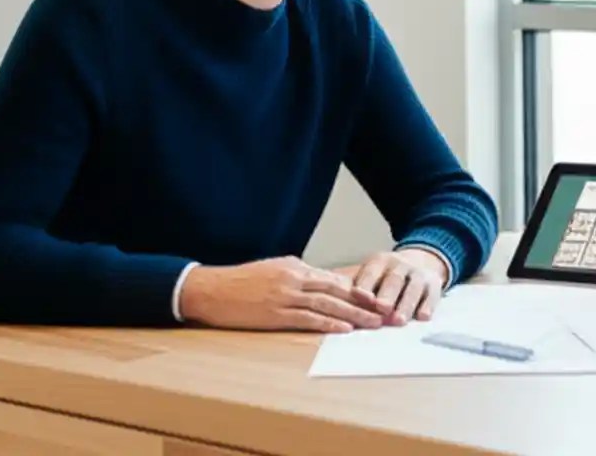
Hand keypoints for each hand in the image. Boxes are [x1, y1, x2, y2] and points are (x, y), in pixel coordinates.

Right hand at [179, 257, 383, 332]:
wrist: (210, 289)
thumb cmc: (240, 281)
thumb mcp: (273, 269)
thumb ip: (298, 275)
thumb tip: (320, 282)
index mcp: (296, 267)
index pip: (334, 278)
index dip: (358, 289)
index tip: (377, 297)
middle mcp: (294, 278)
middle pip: (337, 290)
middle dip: (364, 301)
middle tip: (385, 311)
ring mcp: (285, 296)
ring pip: (328, 304)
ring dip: (353, 314)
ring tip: (373, 323)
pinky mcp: (274, 313)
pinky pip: (307, 319)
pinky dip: (328, 323)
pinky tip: (344, 329)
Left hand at [349, 248, 448, 325]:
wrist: (421, 261)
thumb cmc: (387, 276)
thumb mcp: (371, 273)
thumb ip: (355, 286)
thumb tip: (332, 302)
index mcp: (379, 262)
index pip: (371, 272)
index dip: (365, 284)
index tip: (359, 296)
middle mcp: (400, 265)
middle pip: (394, 280)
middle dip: (387, 294)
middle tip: (381, 308)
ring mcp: (419, 274)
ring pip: (413, 288)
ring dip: (406, 304)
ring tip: (399, 320)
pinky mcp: (434, 285)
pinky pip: (432, 295)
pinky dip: (428, 306)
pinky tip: (422, 317)